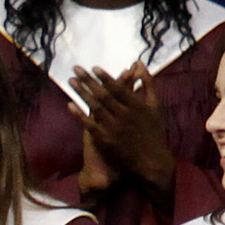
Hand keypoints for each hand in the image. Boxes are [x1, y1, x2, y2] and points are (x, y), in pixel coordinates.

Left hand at [70, 65, 176, 192]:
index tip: (94, 68)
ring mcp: (115, 128)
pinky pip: (90, 125)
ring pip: (95, 108)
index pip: (118, 88)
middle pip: (103, 95)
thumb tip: (139, 63)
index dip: (105, 78)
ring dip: (82, 93)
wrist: (151, 160)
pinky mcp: (107, 140)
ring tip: (71, 81)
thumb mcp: (155, 105)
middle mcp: (125, 116)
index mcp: (137, 106)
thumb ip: (149, 83)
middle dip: (89, 81)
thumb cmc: (153, 131)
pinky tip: (69, 105)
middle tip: (76, 69)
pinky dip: (79, 115)